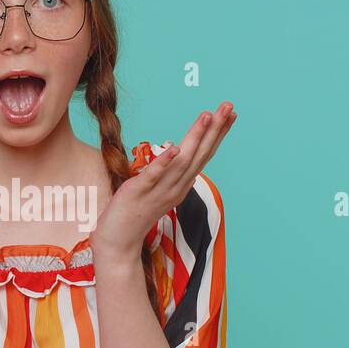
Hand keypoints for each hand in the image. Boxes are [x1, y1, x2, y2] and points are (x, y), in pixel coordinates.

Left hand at [89, 101, 237, 262]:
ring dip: (196, 137)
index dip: (218, 134)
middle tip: (228, 106)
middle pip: (201, 154)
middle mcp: (176, 187)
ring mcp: (159, 190)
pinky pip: (155, 175)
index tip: (230, 113)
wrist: (118, 241)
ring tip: (207, 115)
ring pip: (183, 161)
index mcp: (182, 184)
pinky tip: (175, 147)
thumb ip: (170, 173)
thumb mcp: (159, 189)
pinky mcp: (139, 192)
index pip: (204, 155)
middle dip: (216, 129)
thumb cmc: (135, 213)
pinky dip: (165, 161)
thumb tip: (178, 153)